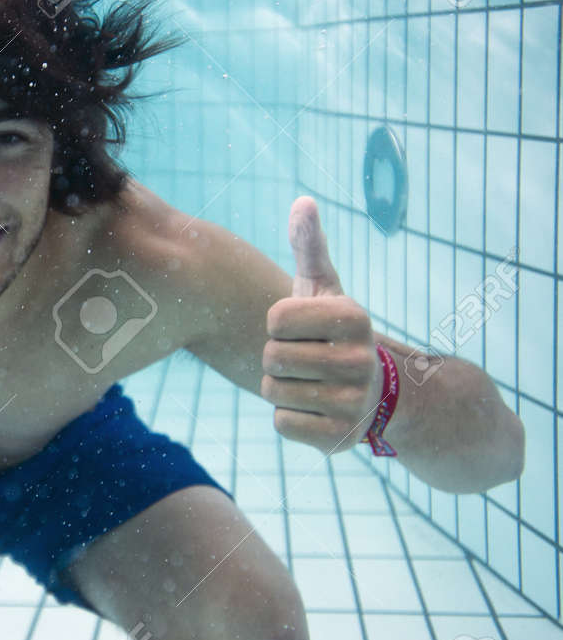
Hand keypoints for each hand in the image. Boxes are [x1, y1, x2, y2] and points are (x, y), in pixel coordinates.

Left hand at [261, 196, 382, 453]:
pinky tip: (310, 408)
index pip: (276, 318)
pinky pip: (282, 423)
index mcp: (355, 317)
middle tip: (301, 357)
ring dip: (278, 387)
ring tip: (306, 380)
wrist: (368, 390)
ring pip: (273, 391)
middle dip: (275, 358)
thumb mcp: (321, 287)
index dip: (277, 324)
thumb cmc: (329, 330)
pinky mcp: (341, 439)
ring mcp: (355, 403)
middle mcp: (362, 360)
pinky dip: (287, 417)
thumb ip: (308, 246)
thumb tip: (302, 201)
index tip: (299, 327)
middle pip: (272, 357)